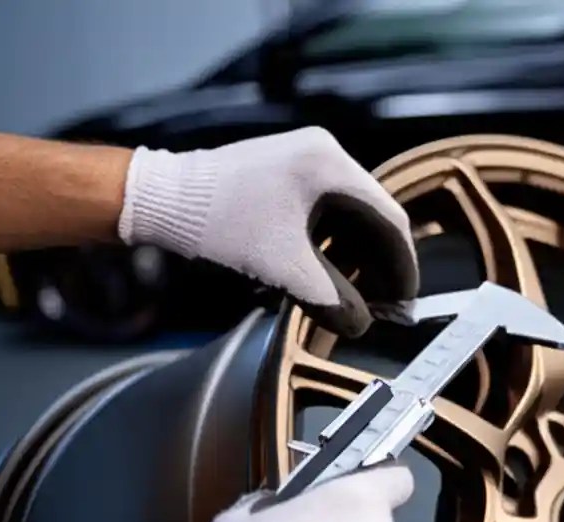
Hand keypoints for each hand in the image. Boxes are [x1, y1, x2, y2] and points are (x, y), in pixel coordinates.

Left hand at [117, 127, 417, 336]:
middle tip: (382, 306)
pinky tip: (327, 275)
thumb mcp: (283, 270)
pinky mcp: (284, 172)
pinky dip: (330, 245)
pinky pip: (324, 212)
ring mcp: (302, 160)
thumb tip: (360, 325)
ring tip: (355, 296)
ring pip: (348, 216)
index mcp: (330, 165)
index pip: (389, 219)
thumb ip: (330, 300)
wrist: (158, 200)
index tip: (404, 301)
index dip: (402, 266)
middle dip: (378, 265)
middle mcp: (323, 153)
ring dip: (354, 258)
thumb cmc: (218, 224)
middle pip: (371, 217)